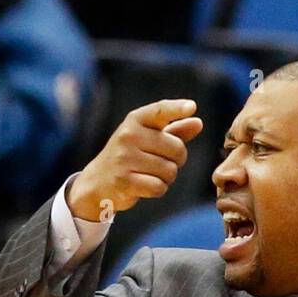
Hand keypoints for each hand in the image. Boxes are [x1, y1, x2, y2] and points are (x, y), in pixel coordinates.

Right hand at [66, 99, 203, 221]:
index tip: (192, 107)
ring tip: (150, 174)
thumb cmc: (130, 156)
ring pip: (170, 170)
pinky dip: (158, 189)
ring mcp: (125, 158)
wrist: (98, 181)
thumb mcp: (148, 139)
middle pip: (177, 149)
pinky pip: (159, 187)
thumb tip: (198, 122)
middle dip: (176, 161)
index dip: (177, 109)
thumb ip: (175, 131)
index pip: (160, 111)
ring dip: (167, 177)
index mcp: (135, 120)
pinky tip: (145, 186)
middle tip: (160, 163)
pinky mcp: (124, 180)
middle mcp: (129, 135)